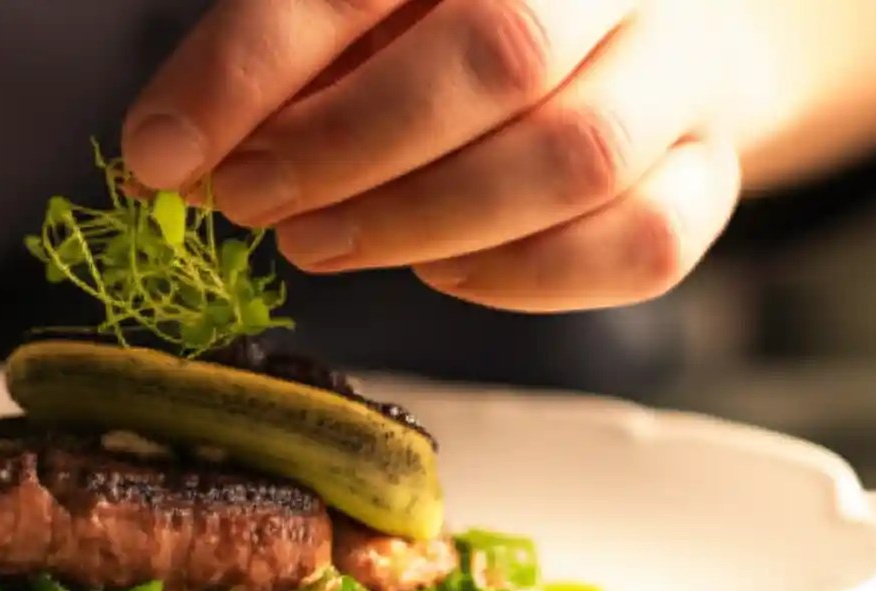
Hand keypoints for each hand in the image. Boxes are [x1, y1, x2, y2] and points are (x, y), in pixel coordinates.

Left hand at [121, 0, 763, 311]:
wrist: (646, 24)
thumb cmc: (465, 18)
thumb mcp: (371, 10)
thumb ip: (285, 59)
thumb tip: (174, 151)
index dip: (246, 68)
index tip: (161, 154)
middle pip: (494, 56)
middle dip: (345, 149)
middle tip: (252, 204)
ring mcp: (680, 68)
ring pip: (574, 156)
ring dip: (422, 222)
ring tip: (321, 245)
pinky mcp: (713, 166)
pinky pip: (642, 243)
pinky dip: (524, 278)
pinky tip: (445, 272)